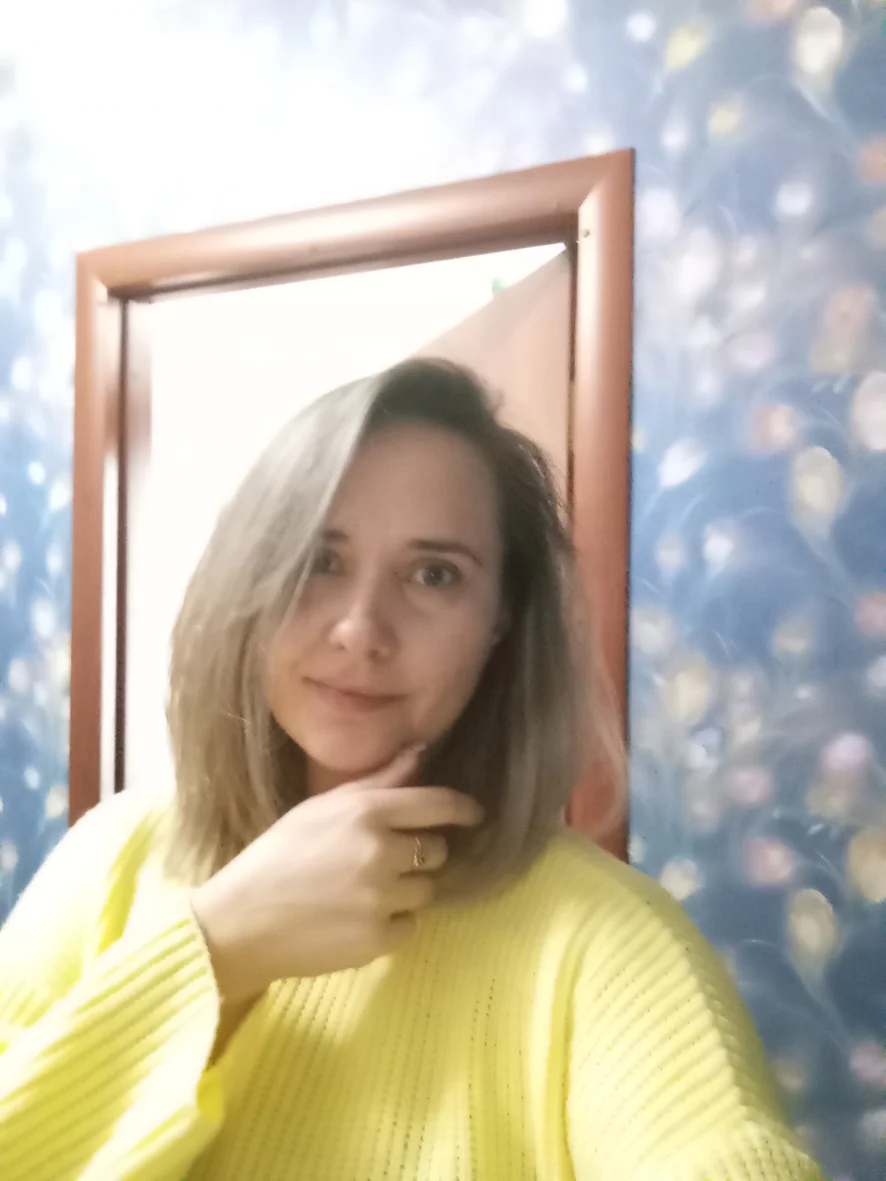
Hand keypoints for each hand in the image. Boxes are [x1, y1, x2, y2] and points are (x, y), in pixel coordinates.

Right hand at [190, 747, 482, 1002]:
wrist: (240, 923)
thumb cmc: (276, 856)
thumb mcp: (319, 807)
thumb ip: (376, 783)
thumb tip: (421, 752)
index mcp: (365, 813)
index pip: (436, 805)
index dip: (462, 809)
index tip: (474, 814)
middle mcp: (380, 853)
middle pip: (436, 850)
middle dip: (421, 852)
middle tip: (388, 859)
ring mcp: (382, 899)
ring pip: (426, 890)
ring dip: (407, 889)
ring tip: (367, 891)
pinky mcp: (379, 940)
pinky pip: (410, 925)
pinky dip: (393, 922)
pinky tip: (359, 918)